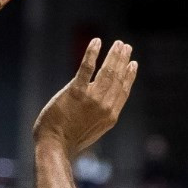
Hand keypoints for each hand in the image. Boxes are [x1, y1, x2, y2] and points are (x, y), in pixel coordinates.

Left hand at [33, 38, 137, 158]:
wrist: (55, 146)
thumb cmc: (70, 140)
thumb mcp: (93, 130)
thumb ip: (100, 115)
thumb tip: (102, 103)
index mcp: (110, 116)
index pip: (124, 91)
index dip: (129, 76)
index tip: (133, 63)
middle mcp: (105, 106)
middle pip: (117, 77)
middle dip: (122, 60)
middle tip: (125, 46)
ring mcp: (91, 98)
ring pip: (107, 71)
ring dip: (113, 55)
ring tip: (118, 44)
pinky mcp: (76, 92)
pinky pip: (87, 68)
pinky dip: (92, 53)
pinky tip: (97, 42)